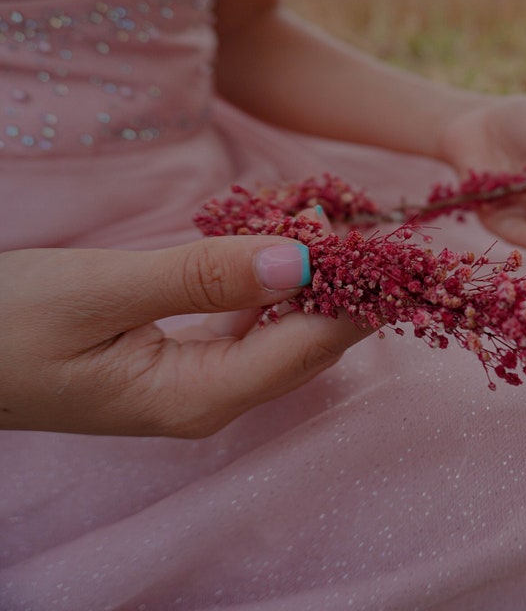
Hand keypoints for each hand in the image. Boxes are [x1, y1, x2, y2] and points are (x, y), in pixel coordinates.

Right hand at [0, 235, 368, 437]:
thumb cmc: (4, 324)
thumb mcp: (103, 290)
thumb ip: (206, 277)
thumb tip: (304, 261)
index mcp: (200, 398)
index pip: (309, 347)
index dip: (358, 295)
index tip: (393, 244)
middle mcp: (211, 401)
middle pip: (306, 345)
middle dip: (344, 286)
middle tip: (367, 220)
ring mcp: (198, 384)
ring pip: (281, 331)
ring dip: (309, 278)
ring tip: (325, 217)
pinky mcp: (181, 361)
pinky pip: (250, 323)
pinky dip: (270, 282)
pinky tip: (276, 242)